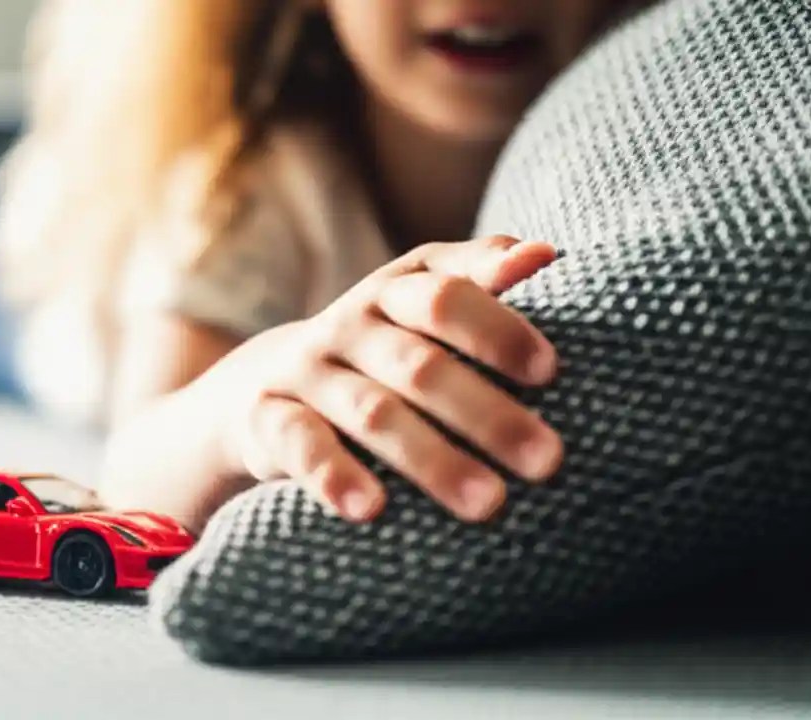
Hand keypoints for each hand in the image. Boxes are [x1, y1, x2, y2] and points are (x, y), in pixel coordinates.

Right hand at [208, 235, 561, 523]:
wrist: (262, 384)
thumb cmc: (376, 350)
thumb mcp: (419, 303)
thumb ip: (478, 276)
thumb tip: (542, 253)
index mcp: (392, 292)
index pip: (443, 297)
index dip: (495, 330)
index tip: (548, 371)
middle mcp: (348, 327)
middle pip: (418, 364)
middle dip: (486, 413)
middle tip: (547, 460)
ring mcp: (305, 373)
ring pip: (371, 412)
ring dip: (432, 459)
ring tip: (488, 503)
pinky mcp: (267, 418)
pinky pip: (299, 444)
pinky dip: (333, 475)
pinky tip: (372, 510)